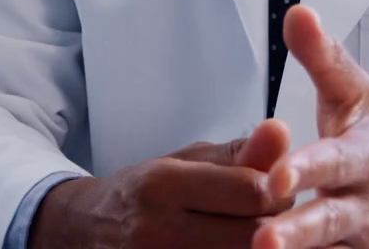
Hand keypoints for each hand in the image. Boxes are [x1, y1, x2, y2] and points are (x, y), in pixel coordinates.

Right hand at [31, 119, 293, 248]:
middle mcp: (159, 229)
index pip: (250, 191)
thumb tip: (281, 131)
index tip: (280, 188)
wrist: (87, 233)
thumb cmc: (147, 195)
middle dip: (277, 227)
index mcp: (164, 184)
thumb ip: (238, 154)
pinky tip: (237, 245)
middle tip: (275, 219)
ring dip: (260, 246)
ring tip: (260, 235)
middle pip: (253, 235)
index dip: (278, 190)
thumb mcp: (184, 162)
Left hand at [252, 6, 368, 248]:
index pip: (332, 162)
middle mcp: (361, 207)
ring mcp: (358, 244)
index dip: (305, 170)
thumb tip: (297, 12)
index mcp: (359, 159)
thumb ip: (323, 59)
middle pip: (329, 223)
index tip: (275, 177)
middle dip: (298, 232)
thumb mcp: (356, 97)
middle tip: (263, 240)